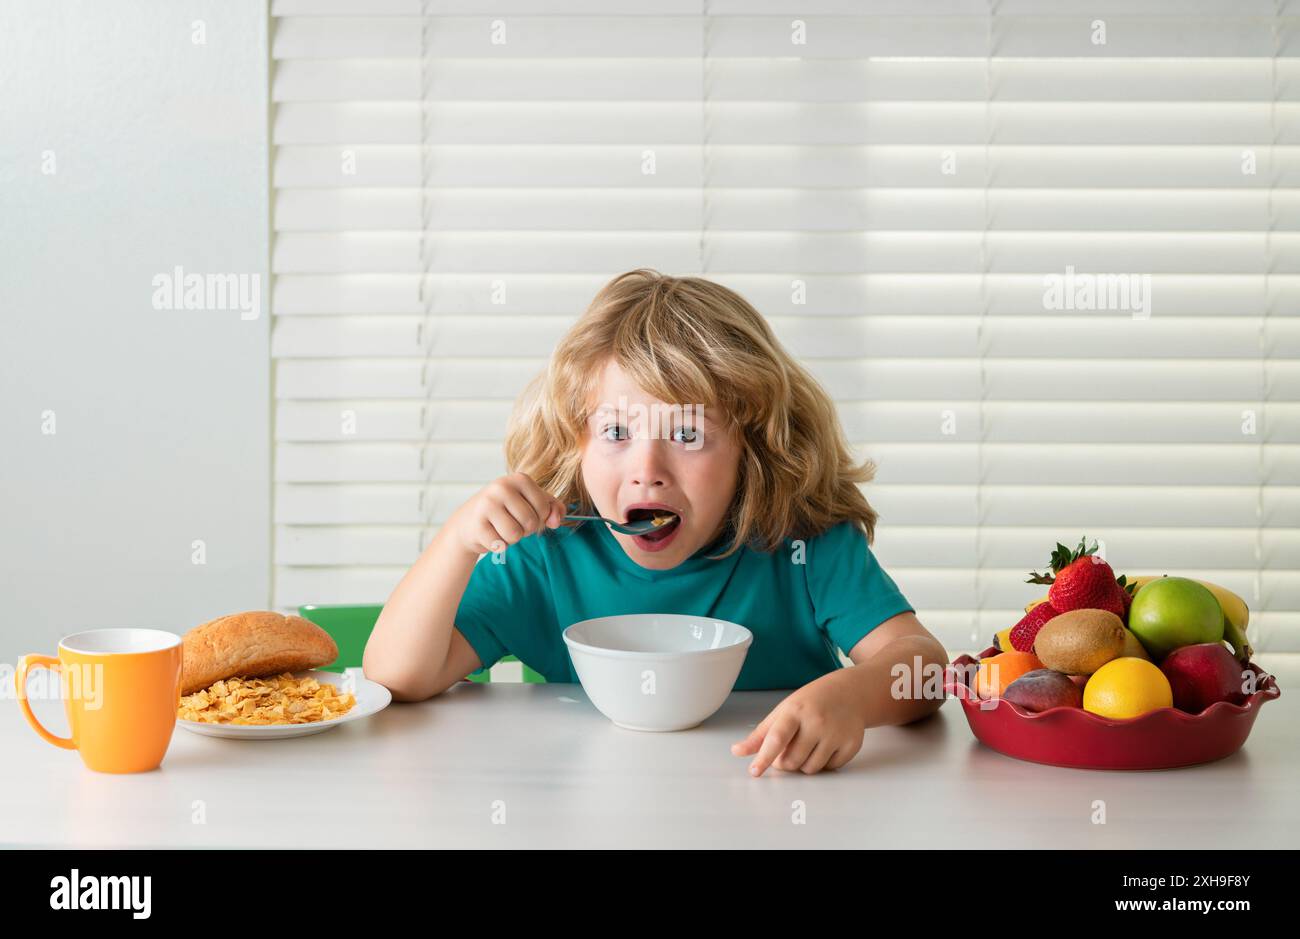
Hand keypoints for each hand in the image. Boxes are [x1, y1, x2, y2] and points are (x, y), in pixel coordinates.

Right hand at [447, 472, 565, 556]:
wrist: (469, 521)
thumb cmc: (506, 511)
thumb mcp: (532, 503)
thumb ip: (553, 509)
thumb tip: (555, 521)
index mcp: (520, 479)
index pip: (544, 508)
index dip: (539, 518)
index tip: (525, 513)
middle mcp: (502, 487)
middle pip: (531, 522)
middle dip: (525, 530)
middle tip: (511, 522)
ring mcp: (487, 504)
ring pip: (515, 535)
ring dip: (512, 539)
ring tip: (501, 528)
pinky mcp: (477, 524)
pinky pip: (499, 545)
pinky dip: (498, 545)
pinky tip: (490, 534)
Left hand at [730, 674, 865, 776]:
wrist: (849, 693)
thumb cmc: (811, 702)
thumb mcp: (784, 710)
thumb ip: (761, 734)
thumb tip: (737, 751)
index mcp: (795, 711)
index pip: (777, 738)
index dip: (764, 757)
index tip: (754, 771)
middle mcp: (816, 722)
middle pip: (791, 761)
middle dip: (785, 762)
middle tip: (788, 749)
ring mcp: (836, 734)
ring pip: (810, 769)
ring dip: (804, 764)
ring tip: (807, 745)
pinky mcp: (851, 744)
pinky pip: (830, 768)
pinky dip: (824, 763)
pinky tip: (826, 745)